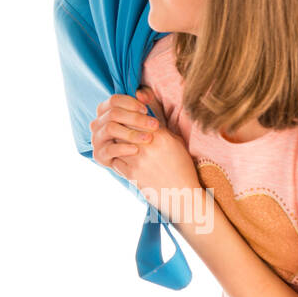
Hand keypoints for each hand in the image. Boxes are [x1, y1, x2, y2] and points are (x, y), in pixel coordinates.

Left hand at [91, 87, 201, 221]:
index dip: (127, 114)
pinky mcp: (131, 174)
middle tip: (117, 125)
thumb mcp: (174, 139)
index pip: (134, 116)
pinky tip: (122, 156)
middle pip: (121, 127)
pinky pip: (115, 159)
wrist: (182, 194)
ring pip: (115, 142)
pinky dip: (116, 156)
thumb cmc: (180, 165)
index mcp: (159, 135)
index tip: (126, 116)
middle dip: (118, 126)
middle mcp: (147, 146)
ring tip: (118, 140)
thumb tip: (143, 102)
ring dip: (115, 141)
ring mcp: (137, 160)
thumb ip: (158, 123)